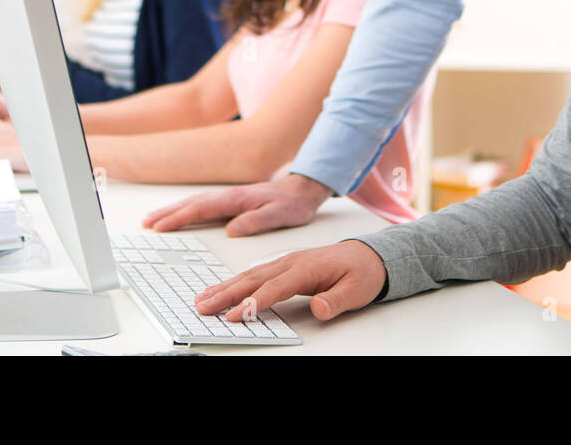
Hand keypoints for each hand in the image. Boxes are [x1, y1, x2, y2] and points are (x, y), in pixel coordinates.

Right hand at [142, 173, 332, 236]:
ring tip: (152, 219)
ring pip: (194, 202)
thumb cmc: (293, 203)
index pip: (202, 209)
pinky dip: (185, 208)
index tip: (160, 226)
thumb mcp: (281, 214)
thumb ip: (257, 221)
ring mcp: (229, 196)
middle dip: (167, 213)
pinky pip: (202, 204)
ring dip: (172, 209)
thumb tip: (232, 229)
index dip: (179, 217)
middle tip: (146, 223)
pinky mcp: (231, 200)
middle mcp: (229, 195)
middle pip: (192, 203)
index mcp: (237, 199)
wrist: (303, 188)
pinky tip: (178, 213)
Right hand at [194, 240, 385, 321]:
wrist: (368, 255)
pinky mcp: (283, 265)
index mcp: (306, 267)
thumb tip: (319, 309)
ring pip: (249, 275)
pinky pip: (254, 274)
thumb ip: (336, 301)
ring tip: (202, 299)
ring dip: (224, 287)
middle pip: (253, 279)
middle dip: (226, 294)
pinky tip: (220, 290)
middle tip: (203, 307)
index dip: (253, 302)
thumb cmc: (362, 273)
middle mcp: (291, 261)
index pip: (275, 287)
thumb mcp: (356, 290)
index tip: (234, 315)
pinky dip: (234, 282)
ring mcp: (285, 261)